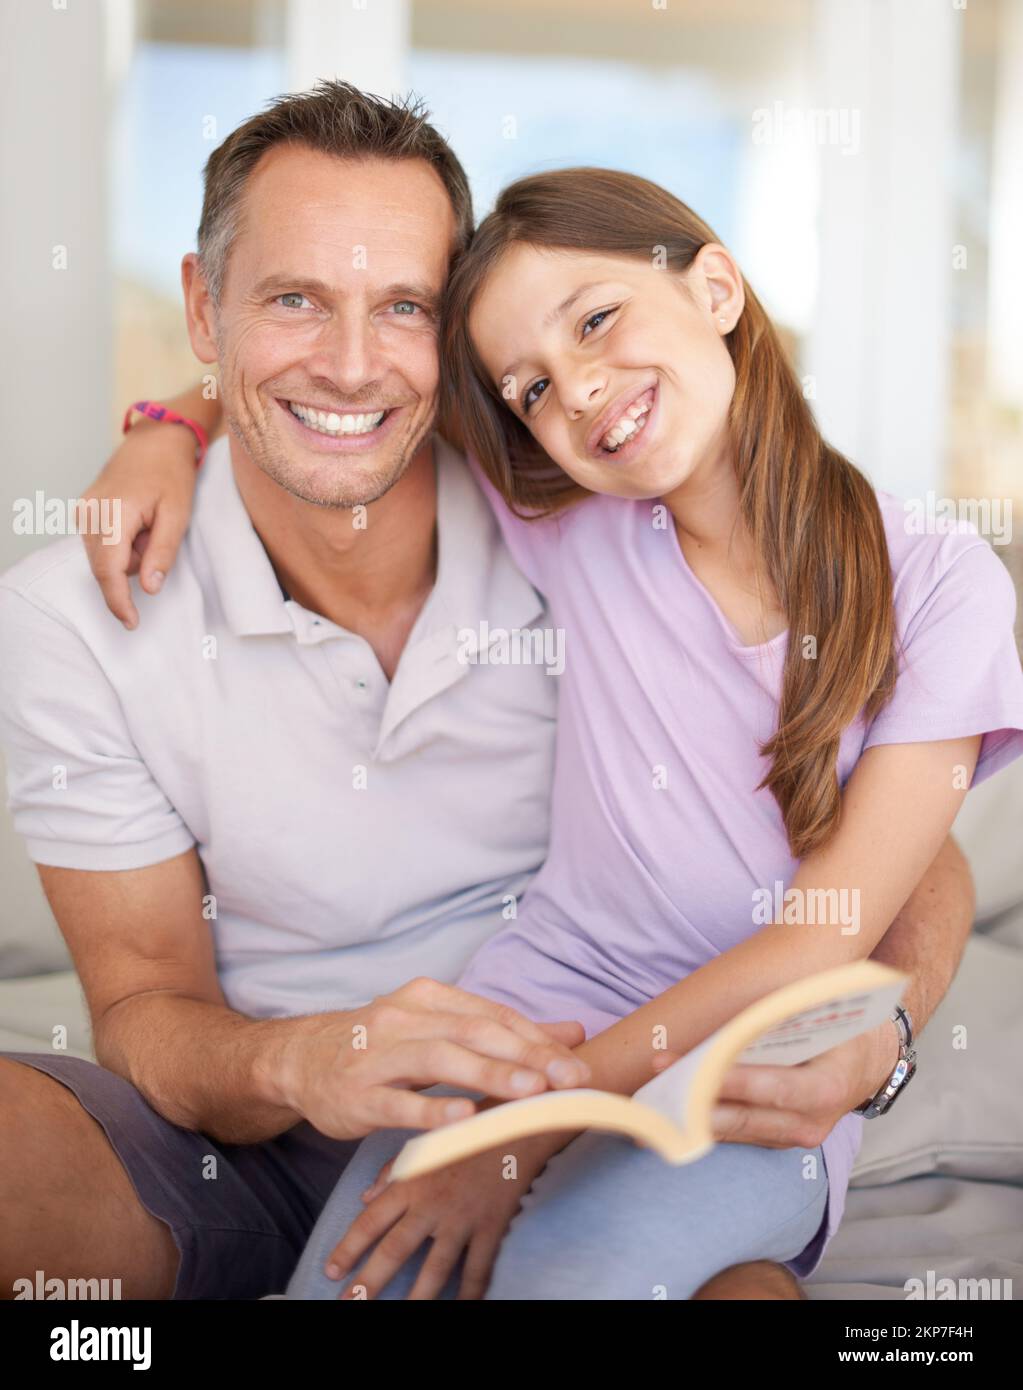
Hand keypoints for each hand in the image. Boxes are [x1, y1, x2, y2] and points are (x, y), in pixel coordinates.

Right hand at [79, 421, 197, 628]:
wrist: (156, 440)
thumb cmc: (171, 475)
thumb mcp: (177, 515)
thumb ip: (162, 553)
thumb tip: (148, 588)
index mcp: (112, 513)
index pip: (108, 570)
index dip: (119, 601)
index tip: (131, 623)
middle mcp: (89, 513)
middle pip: (104, 567)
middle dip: (133, 566)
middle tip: (156, 535)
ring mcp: (83, 511)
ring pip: (104, 558)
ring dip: (128, 554)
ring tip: (149, 525)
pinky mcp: (85, 512)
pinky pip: (102, 545)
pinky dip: (122, 543)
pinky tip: (137, 523)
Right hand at [260, 977, 589, 1140]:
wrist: (301, 1060)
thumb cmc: (382, 1046)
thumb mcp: (441, 1029)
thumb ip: (506, 1032)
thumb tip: (574, 1032)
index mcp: (429, 998)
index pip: (493, 1017)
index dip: (538, 1039)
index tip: (578, 1063)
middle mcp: (405, 1019)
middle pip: (475, 1033)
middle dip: (527, 1055)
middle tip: (570, 1077)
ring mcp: (378, 1056)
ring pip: (440, 1061)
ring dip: (489, 1074)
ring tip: (531, 1090)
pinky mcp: (358, 1094)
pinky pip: (398, 1103)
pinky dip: (431, 1109)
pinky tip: (464, 1116)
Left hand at [324, 1137, 551, 1299]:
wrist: (515, 1120)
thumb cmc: (464, 1128)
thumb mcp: (422, 1142)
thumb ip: (391, 1171)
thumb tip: (365, 1199)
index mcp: (411, 1181)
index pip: (371, 1222)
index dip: (348, 1249)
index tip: (332, 1271)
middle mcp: (432, 1204)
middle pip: (394, 1251)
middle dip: (369, 1282)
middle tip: (350, 1303)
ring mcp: (463, 1217)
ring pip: (435, 1269)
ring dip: (417, 1298)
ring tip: (403, 1318)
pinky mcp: (491, 1225)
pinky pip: (478, 1268)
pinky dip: (470, 1292)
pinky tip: (461, 1307)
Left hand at [651, 1018, 899, 1148]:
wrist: (871, 1062)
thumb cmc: (843, 1028)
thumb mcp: (824, 1016)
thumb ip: (782, 1020)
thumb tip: (732, 1016)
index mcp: (825, 1089)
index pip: (774, 1088)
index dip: (734, 1082)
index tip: (697, 1071)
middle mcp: (809, 1123)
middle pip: (744, 1117)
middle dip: (696, 1100)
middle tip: (657, 1082)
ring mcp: (793, 1138)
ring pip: (734, 1129)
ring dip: (691, 1112)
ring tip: (652, 1093)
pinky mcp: (778, 1140)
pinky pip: (737, 1132)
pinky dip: (704, 1118)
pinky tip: (671, 1104)